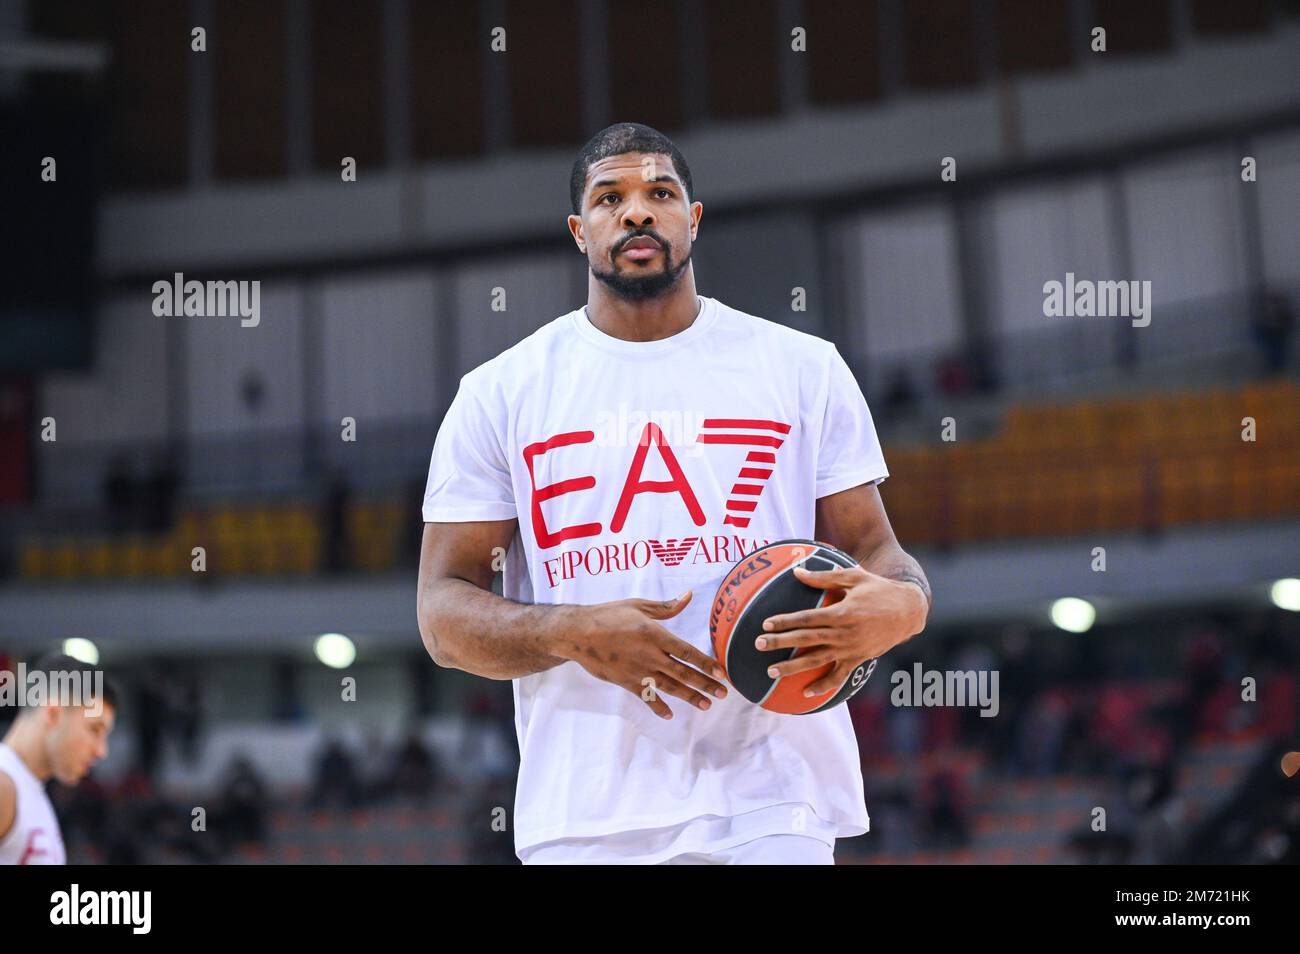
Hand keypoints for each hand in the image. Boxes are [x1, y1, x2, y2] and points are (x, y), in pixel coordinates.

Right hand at [549, 591, 728, 719]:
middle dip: (705, 684)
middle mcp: (650, 655)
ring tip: (706, 704)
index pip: (687, 652)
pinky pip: (646, 697)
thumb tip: (688, 596)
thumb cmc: (608, 614)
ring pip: (670, 687)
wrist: (577, 632)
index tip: (721, 673)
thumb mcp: (638, 605)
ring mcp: (638, 671)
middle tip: (723, 693)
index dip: (706, 663)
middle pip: (683, 673)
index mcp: (655, 634)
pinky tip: (670, 714)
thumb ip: (666, 606)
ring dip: (690, 697)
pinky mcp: (626, 681)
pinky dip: (658, 706)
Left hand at [756, 565, 927, 697]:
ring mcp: (851, 649)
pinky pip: (838, 676)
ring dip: (793, 668)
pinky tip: (805, 693)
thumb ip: (823, 578)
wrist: (908, 611)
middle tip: (758, 645)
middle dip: (780, 643)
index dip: (785, 621)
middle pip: (806, 640)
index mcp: (841, 612)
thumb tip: (796, 572)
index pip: (807, 618)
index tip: (766, 624)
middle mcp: (844, 633)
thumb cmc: (879, 589)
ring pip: (817, 660)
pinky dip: (823, 685)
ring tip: (771, 671)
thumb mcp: (854, 577)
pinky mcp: (858, 659)